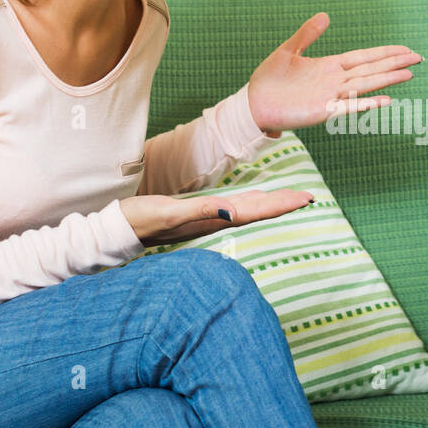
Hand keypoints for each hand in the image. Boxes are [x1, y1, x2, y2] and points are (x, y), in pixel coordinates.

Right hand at [119, 188, 313, 245]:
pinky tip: (255, 199)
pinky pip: (232, 208)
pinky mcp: (197, 215)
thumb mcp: (168, 213)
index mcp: (213, 220)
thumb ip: (199, 212)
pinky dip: (250, 201)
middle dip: (283, 202)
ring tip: (291, 197)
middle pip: (257, 210)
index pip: (256, 210)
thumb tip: (230, 213)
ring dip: (270, 203)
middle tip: (310, 197)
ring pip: (247, 209)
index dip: (281, 204)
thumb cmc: (140, 220)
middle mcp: (215, 221)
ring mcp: (207, 219)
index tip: (306, 199)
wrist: (118, 230)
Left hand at [246, 13, 422, 136]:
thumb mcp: (289, 50)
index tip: (405, 49)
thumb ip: (307, 34)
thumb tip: (325, 16)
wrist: (253, 103)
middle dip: (394, 63)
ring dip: (387, 80)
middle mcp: (335, 81)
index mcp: (329, 66)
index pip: (363, 57)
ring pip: (365, 85)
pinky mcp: (323, 110)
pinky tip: (386, 100)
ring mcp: (331, 96)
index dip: (384, 52)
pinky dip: (367, 103)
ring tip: (409, 74)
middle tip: (418, 58)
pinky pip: (349, 106)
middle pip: (371, 69)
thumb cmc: (268, 79)